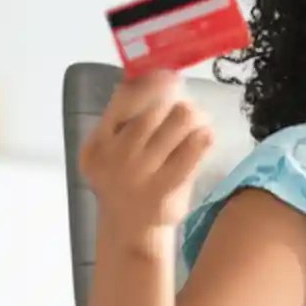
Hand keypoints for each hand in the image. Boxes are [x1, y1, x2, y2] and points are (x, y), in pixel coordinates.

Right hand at [78, 70, 212, 233]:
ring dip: (195, 117)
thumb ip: (124, 117)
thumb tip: (149, 75)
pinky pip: (193, 151)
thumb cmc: (123, 180)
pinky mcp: (164, 190)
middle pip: (159, 107)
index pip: (124, 98)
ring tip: (199, 122)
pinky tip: (206, 137)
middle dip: (179, 102)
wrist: (127, 229)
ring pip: (180, 121)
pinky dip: (203, 138)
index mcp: (100, 141)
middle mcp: (117, 154)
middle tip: (189, 108)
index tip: (169, 77)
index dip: (151, 82)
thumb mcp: (109, 150)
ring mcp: (140, 173)